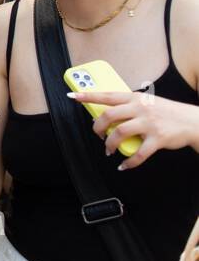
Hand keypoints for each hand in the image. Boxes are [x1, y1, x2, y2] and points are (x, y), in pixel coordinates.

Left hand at [68, 88, 198, 169]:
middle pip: (109, 115)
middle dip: (97, 128)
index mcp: (135, 98)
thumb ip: (128, 106)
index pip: (107, 95)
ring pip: (119, 133)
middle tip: (98, 135)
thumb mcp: (146, 102)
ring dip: (110, 144)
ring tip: (109, 150)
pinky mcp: (158, 139)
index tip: (72, 95)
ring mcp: (149, 123)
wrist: (192, 121)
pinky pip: (139, 154)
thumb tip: (103, 115)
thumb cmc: (165, 112)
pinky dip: (129, 162)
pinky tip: (124, 166)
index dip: (88, 95)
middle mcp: (140, 108)